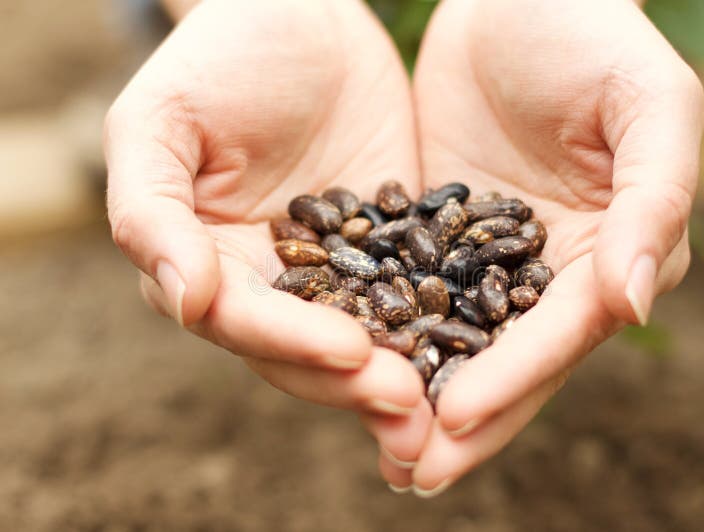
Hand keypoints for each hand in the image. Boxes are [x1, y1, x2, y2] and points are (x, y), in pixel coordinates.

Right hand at [105, 0, 430, 463]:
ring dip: (406, 377)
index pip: (244, 321)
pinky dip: (446, 328)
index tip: (351, 353)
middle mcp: (271, 286)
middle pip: (307, 352)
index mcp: (208, 266)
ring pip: (367, 340)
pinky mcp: (394, 251)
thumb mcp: (160, 123)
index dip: (293, 342)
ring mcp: (337, 274)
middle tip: (414, 415)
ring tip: (449, 409)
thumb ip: (149, 212)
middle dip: (357, 384)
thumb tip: (182, 300)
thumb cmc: (216, 59)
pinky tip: (485, 356)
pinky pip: (419, 295)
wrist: (298, 17)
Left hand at [408, 0, 703, 494]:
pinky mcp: (435, 234)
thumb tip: (633, 302)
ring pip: (455, 340)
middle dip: (464, 417)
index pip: (562, 331)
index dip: (515, 378)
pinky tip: (347, 371)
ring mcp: (489, 258)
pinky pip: (407, 292)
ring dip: (419, 396)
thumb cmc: (594, 35)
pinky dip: (382, 334)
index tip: (456, 418)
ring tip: (382, 453)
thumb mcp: (648, 103)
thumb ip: (654, 201)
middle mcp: (552, 269)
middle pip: (509, 357)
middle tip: (413, 472)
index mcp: (613, 250)